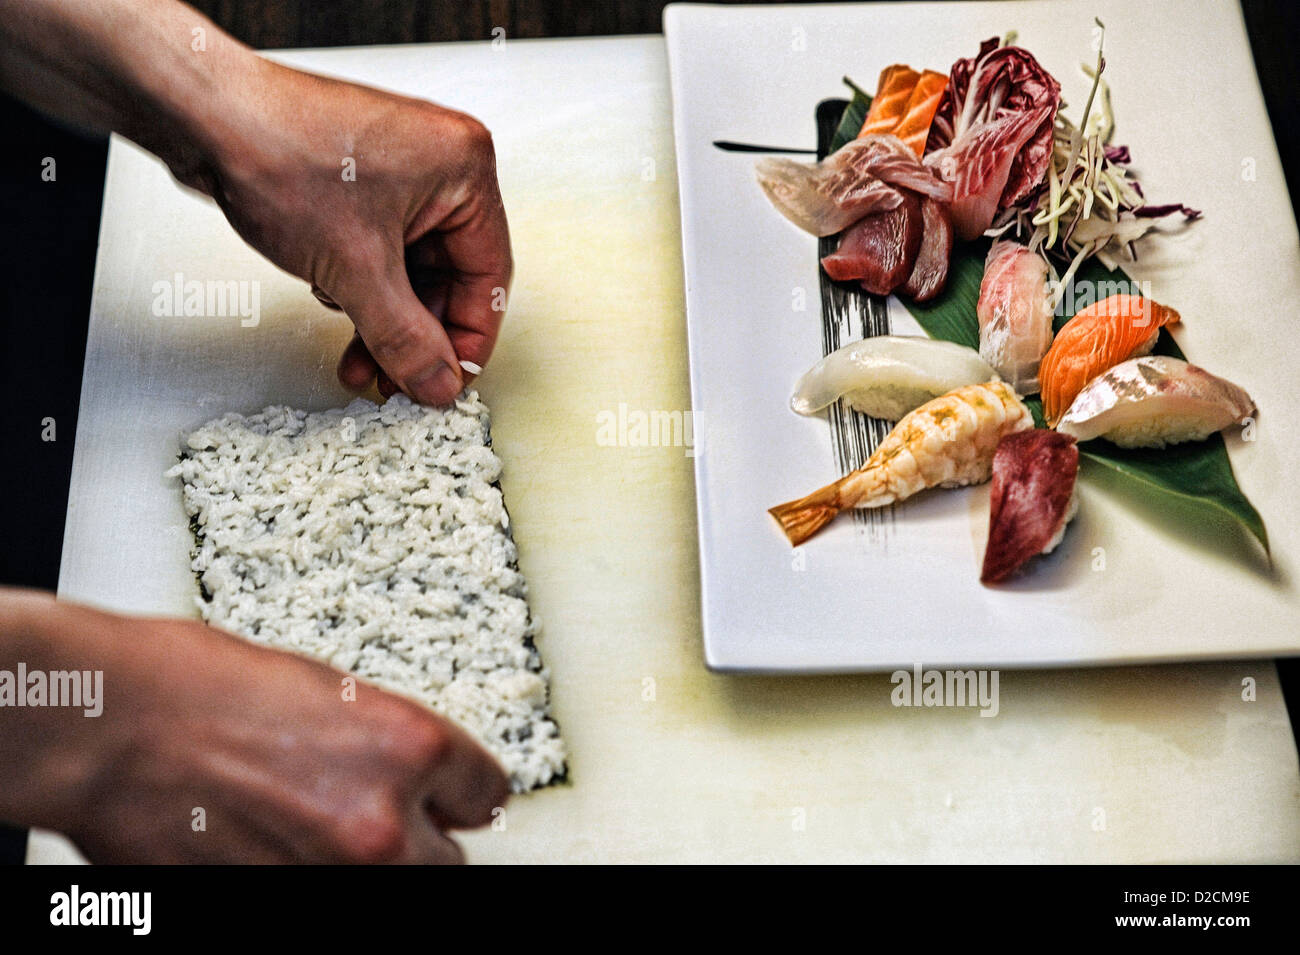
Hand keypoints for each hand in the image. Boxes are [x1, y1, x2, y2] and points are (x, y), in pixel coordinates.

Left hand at [0, 0, 511, 405]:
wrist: (202, 116)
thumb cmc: (278, 151)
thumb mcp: (356, 269)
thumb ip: (405, 338)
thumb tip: (438, 381)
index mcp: (464, 169)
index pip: (488, 275)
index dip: (468, 339)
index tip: (449, 381)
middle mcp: (440, 166)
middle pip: (448, 277)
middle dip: (417, 335)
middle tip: (398, 382)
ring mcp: (399, 173)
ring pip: (410, 271)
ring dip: (385, 321)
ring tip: (363, 362)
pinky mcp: (360, 183)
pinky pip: (380, 253)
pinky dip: (363, 291)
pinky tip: (340, 315)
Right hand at [1, 592, 509, 862]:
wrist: (108, 726)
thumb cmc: (196, 687)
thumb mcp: (328, 691)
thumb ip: (388, 743)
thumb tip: (419, 778)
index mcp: (410, 747)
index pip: (484, 794)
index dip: (461, 794)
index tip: (453, 799)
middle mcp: (381, 823)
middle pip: (446, 861)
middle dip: (418, 839)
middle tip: (378, 820)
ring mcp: (328, 879)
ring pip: (389, 890)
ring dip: (364, 867)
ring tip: (312, 833)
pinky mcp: (271, 906)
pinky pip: (319, 902)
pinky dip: (306, 879)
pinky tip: (273, 848)